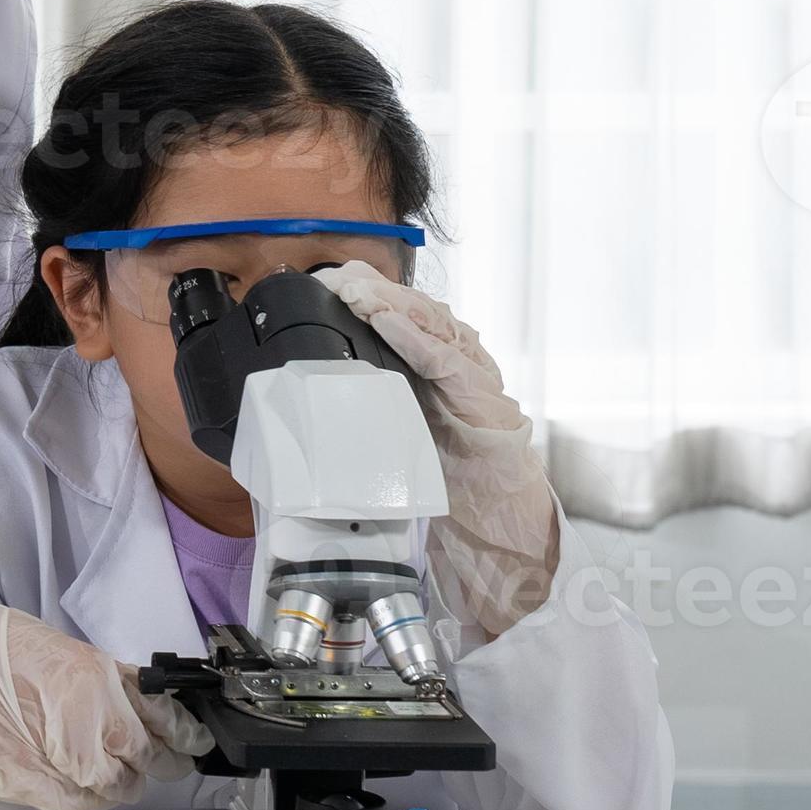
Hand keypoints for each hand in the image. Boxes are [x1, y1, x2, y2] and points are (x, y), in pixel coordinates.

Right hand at [0, 606, 209, 809]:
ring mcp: (59, 759)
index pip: (164, 724)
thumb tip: (154, 710)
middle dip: (151, 762)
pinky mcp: (32, 785)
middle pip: (144, 763)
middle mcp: (87, 723)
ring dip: (114, 781)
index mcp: (98, 682)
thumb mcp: (69, 652)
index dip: (185, 738)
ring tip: (97, 762)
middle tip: (149, 757)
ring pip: (113, 791)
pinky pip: (77, 804)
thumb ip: (113, 684)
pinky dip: (81, 794)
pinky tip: (70, 775)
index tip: (194, 744)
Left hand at [317, 263, 559, 638]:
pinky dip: (418, 342)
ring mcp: (480, 385)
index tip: (333, 280)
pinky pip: (450, 367)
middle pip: (423, 315)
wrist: (499, 531)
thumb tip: (311, 391)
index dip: (373, 295)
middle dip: (380, 291)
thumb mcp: (397, 435)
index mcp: (441, 373)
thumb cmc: (445, 485)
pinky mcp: (488, 411)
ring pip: (438, 330)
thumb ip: (369, 407)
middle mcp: (464, 370)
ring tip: (358, 291)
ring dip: (394, 305)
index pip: (408, 319)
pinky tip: (389, 324)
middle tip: (339, 277)